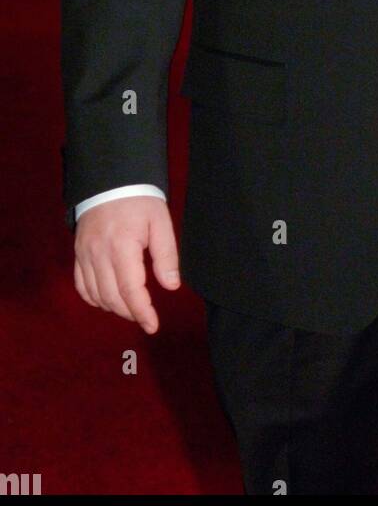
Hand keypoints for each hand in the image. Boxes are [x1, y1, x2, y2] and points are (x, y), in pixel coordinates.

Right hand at [73, 197, 179, 334]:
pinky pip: (81, 285)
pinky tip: (108, 300)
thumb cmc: (140, 200)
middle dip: (130, 312)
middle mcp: (99, 254)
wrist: (111, 180)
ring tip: (131, 308)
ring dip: (113, 307)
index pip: (130, 289)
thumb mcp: (160, 222)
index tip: (153, 326)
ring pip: (95, 295)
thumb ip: (166, 255)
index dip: (142, 312)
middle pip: (111, 297)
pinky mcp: (78, 253)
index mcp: (122, 246)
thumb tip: (171, 286)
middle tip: (146, 316)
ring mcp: (85, 255)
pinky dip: (94, 298)